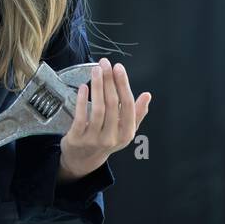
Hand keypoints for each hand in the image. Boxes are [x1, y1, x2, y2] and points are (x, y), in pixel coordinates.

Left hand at [60, 58, 152, 177]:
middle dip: (109, 80)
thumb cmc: (106, 139)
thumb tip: (147, 95)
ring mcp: (94, 139)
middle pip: (112, 104)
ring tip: (96, 70)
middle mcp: (112, 138)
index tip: (119, 67)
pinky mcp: (77, 139)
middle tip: (105, 63)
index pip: (127, 106)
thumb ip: (137, 113)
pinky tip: (83, 87)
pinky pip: (81, 117)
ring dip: (97, 86)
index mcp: (126, 134)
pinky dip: (82, 100)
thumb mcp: (124, 130)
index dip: (123, 85)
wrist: (83, 160)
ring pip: (98, 109)